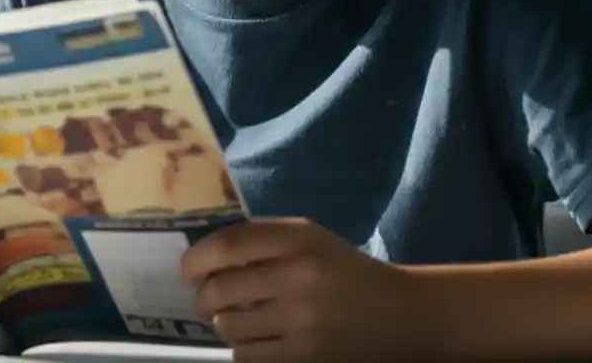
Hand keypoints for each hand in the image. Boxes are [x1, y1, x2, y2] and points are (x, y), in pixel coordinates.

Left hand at [180, 218, 432, 361]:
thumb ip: (263, 240)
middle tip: (207, 302)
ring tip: (238, 322)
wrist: (404, 315)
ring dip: (225, 326)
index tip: (187, 271)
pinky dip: (243, 350)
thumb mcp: (312, 240)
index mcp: (299, 239)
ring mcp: (302, 320)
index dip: (196, 260)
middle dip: (203, 299)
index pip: (227, 245)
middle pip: (219, 290)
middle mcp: (299, 276)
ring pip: (229, 327)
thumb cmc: (346, 272)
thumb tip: (204, 254)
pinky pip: (247, 357)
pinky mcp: (306, 357)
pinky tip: (257, 342)